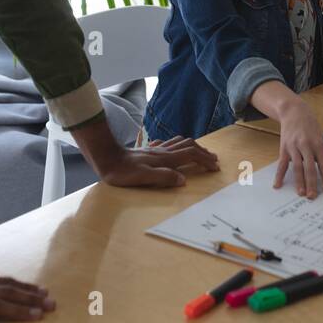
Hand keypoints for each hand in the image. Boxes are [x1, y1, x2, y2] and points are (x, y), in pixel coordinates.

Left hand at [97, 137, 219, 187]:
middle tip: (214, 160)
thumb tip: (183, 180)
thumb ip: (164, 177)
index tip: (215, 167)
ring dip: (193, 146)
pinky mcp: (148, 149)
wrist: (107, 158)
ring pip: (180, 142)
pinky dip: (177, 145)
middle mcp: (163, 151)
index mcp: (165, 158)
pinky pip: (168, 143)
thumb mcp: (143, 178)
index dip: (205, 160)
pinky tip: (174, 148)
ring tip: (200, 151)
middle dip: (203, 152)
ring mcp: (156, 149)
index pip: (191, 155)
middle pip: (189, 146)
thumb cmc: (123, 172)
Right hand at [274, 100, 322, 198]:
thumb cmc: (310, 128)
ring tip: (301, 193)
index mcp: (318, 145)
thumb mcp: (321, 141)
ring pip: (297, 166)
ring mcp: (294, 147)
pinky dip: (279, 175)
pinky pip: (282, 164)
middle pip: (310, 167)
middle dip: (312, 183)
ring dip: (299, 181)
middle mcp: (306, 146)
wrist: (294, 111)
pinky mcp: (284, 148)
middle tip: (313, 196)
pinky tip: (277, 185)